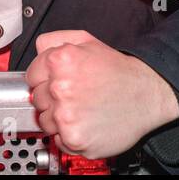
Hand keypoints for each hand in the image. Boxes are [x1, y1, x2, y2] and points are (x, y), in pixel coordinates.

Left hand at [26, 30, 178, 159]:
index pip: (31, 75)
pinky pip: (58, 139)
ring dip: (58, 118)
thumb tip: (38, 50)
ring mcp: (66, 115)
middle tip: (76, 95)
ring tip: (83, 109)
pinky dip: (69, 134)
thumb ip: (56, 40)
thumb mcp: (89, 42)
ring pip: (45, 121)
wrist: (147, 95)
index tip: (57, 82)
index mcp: (61, 61)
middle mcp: (60, 87)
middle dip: (51, 97)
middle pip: (36, 98)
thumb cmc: (120, 71)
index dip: (44, 78)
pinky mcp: (74, 138)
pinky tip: (86, 122)